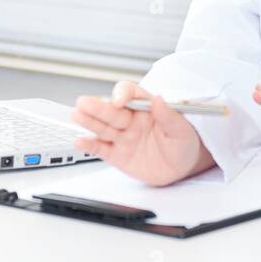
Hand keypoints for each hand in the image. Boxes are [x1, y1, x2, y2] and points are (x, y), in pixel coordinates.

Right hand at [71, 80, 213, 186]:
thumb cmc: (183, 143)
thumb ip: (169, 115)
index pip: (131, 94)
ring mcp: (123, 137)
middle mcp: (132, 120)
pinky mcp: (118, 155)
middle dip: (98, 106)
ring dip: (89, 121)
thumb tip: (159, 98)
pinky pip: (101, 149)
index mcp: (147, 108)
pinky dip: (90, 145)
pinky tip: (80, 141)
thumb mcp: (182, 129)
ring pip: (103, 127)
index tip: (119, 102)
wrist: (182, 167)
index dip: (122, 94)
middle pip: (111, 110)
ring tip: (77, 114)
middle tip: (84, 102)